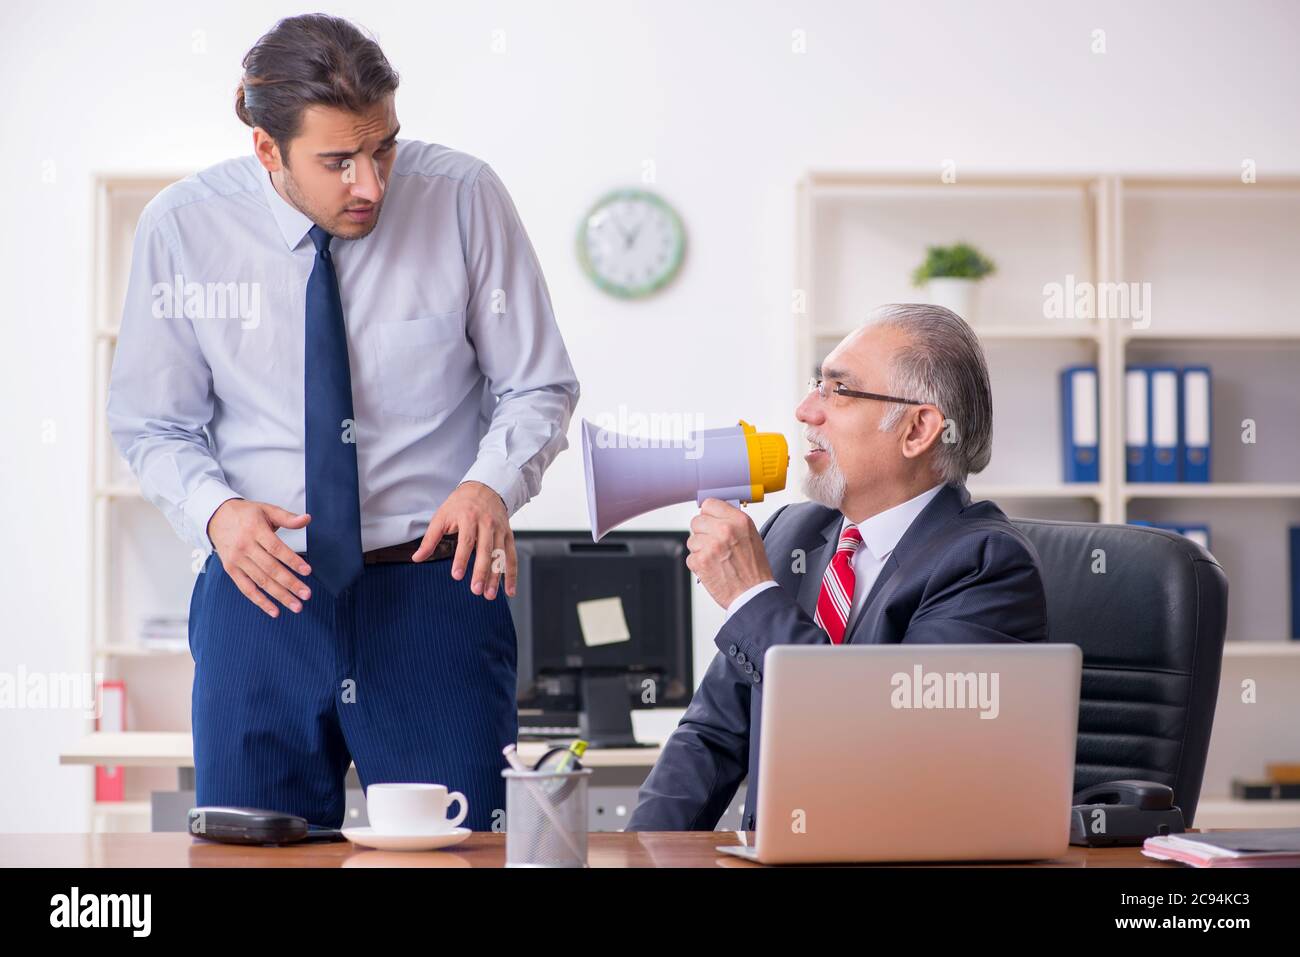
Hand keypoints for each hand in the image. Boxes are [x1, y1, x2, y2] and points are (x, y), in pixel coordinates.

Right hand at [207, 499, 312, 617]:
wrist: (215, 517)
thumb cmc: (246, 514)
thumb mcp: (266, 510)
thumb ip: (287, 517)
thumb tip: (307, 519)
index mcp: (255, 530)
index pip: (276, 548)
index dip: (292, 560)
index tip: (307, 571)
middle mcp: (244, 546)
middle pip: (270, 568)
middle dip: (290, 583)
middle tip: (306, 594)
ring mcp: (236, 560)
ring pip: (260, 581)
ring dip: (279, 595)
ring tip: (296, 606)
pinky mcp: (231, 570)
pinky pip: (246, 588)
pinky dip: (260, 601)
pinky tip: (274, 611)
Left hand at [413, 480, 516, 599]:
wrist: (485, 488)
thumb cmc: (460, 504)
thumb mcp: (442, 516)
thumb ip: (430, 539)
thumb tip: (417, 558)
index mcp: (469, 518)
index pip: (466, 541)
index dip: (461, 559)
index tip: (457, 575)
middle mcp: (487, 524)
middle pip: (486, 550)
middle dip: (481, 571)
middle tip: (476, 590)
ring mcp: (500, 530)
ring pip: (500, 556)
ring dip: (496, 577)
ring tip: (489, 594)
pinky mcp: (509, 535)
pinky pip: (512, 556)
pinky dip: (512, 574)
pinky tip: (509, 591)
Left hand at [686, 498, 774, 609]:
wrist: (753, 593)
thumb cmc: (753, 568)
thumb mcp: (751, 535)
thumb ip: (732, 521)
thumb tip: (714, 513)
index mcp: (739, 521)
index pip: (709, 504)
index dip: (709, 514)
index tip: (711, 521)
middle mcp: (724, 530)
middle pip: (697, 520)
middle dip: (703, 532)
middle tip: (714, 544)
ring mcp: (711, 546)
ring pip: (691, 539)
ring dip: (700, 549)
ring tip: (716, 558)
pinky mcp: (700, 561)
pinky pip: (690, 557)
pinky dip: (699, 564)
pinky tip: (713, 568)